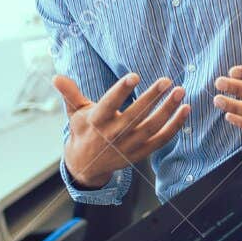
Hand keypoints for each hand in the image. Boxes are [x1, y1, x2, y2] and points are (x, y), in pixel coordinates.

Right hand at [54, 72, 189, 188]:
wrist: (87, 165)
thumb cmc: (84, 131)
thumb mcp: (75, 112)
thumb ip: (70, 93)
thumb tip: (56, 76)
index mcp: (97, 121)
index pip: (109, 103)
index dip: (121, 90)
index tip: (134, 76)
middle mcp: (114, 134)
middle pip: (136, 115)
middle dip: (152, 97)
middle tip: (166, 80)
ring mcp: (129, 145)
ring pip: (152, 127)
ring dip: (168, 110)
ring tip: (180, 91)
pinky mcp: (141, 153)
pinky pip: (162, 139)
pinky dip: (175, 126)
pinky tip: (185, 109)